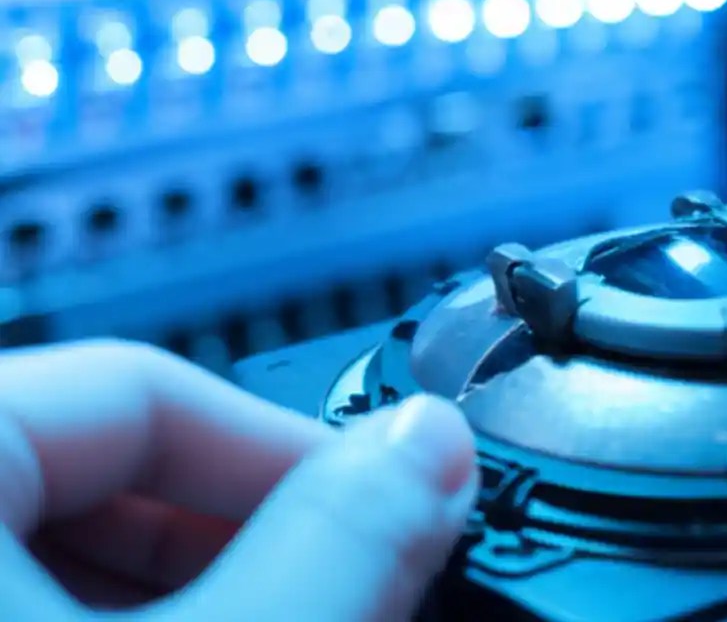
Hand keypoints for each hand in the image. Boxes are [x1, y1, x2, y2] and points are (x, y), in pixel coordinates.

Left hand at [0, 339, 477, 620]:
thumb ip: (338, 539)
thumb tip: (432, 444)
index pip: (139, 381)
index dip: (292, 448)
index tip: (389, 508)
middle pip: (96, 463)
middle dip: (241, 534)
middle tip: (335, 596)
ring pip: (57, 541)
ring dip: (188, 588)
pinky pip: (18, 595)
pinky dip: (111, 620)